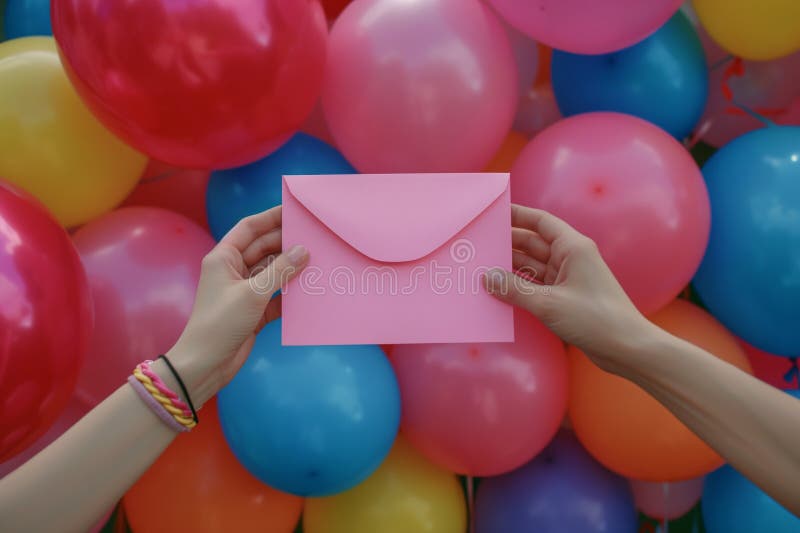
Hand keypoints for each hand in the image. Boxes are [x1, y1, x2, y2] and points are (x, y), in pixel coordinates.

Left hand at [167, 207, 308, 406]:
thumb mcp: (252, 293)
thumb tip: (304, 250)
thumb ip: (280, 270)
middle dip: (287, 243)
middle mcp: (234, 271)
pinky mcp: (254, 311)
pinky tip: (310, 289)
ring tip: (318, 260)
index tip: (294, 209)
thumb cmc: (221, 323)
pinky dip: (291, 293)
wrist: (205, 364)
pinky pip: (277, 295)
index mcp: (224, 258)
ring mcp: (245, 291)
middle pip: (264, 249)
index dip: (271, 217)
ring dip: (292, 268)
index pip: (249, 228)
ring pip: (273, 272)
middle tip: (314, 236)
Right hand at [484, 204, 652, 373]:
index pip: (540, 222)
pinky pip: (536, 285)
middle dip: (507, 244)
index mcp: (573, 247)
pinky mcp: (566, 297)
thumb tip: (486, 277)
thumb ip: (514, 289)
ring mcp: (568, 278)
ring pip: (532, 266)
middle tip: (478, 245)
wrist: (628, 348)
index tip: (493, 213)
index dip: (517, 215)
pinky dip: (519, 286)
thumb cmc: (596, 319)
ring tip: (481, 267)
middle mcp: (571, 258)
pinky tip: (499, 290)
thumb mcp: (549, 304)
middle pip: (532, 243)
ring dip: (510, 267)